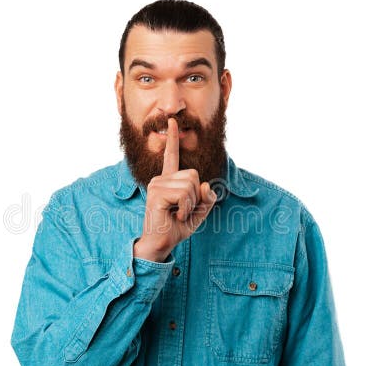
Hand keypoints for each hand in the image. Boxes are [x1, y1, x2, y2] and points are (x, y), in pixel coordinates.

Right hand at [134, 117, 216, 261]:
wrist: (161, 244)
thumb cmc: (176, 228)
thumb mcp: (199, 212)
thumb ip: (207, 198)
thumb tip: (207, 185)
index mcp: (168, 180)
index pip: (171, 156)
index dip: (173, 139)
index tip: (172, 121)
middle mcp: (161, 179)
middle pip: (194, 175)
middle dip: (196, 196)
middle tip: (183, 210)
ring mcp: (157, 184)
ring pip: (191, 185)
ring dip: (191, 204)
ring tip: (178, 213)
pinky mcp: (157, 193)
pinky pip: (184, 194)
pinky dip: (186, 208)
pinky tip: (175, 215)